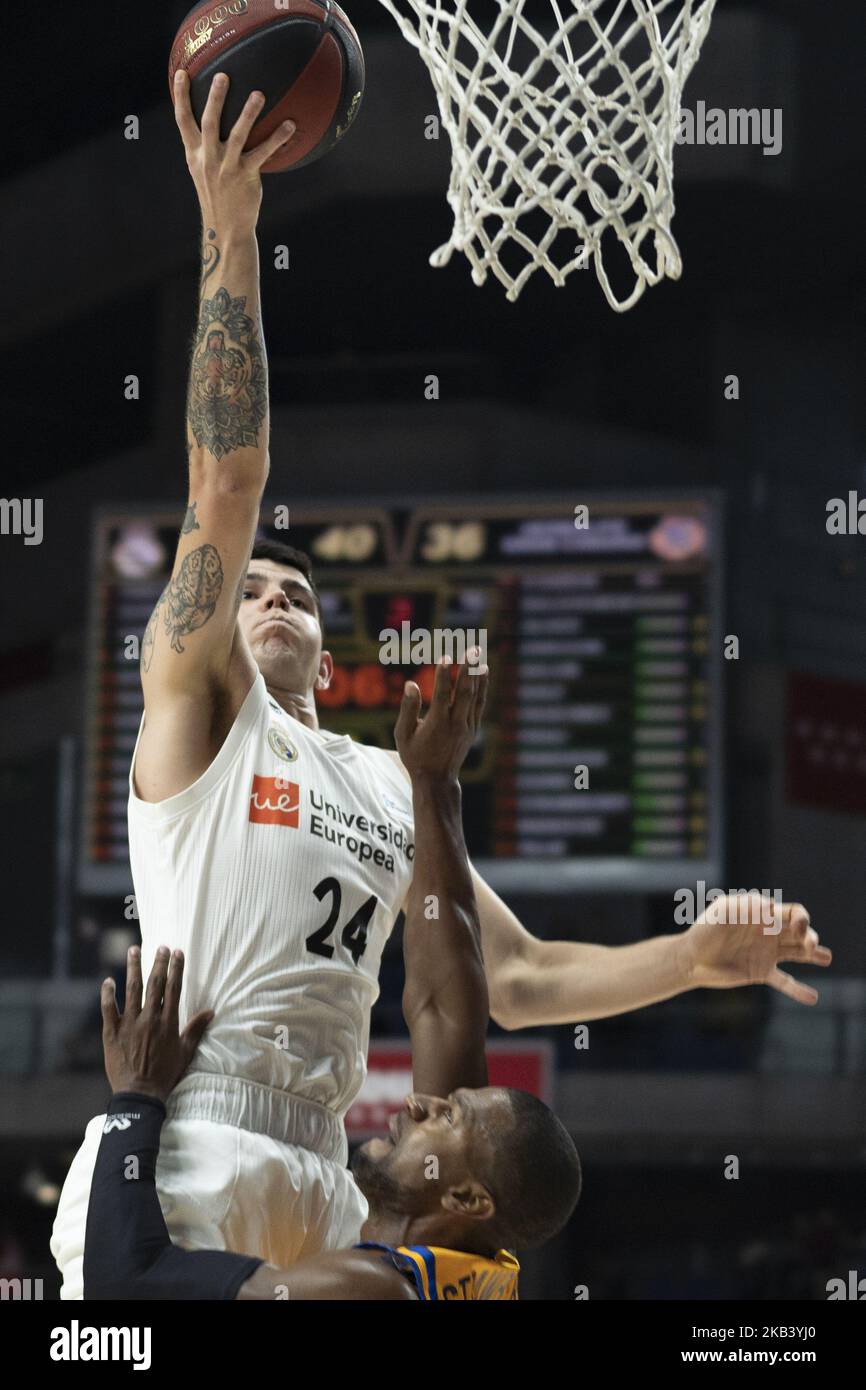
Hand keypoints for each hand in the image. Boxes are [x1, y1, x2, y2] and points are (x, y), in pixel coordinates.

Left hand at [101, 946, 212, 1102]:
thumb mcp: (185, 1052)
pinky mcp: (112, 1032)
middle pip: (154, 984)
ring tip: (133, 950)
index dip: (176, 969)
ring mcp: (129, 1024)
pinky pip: (108, 1009)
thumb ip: (196, 1029)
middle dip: (158, 963)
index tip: (177, 952)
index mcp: (168, 1022)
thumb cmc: (165, 1074)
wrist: (140, 1094)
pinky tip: (108, 980)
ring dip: (133, 968)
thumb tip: (210, 1011)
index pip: (173, 988)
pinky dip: (107, 994)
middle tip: (160, 946)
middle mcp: (149, 1019)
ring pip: (131, 990)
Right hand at [173, 70, 295, 234]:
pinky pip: (263, 153)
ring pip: (238, 135)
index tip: (181, 72)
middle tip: (223, 75)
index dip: (180, 96)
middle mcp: (208, 158)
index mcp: (195, 154)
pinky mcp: (246, 176)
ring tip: (258, 94)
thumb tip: (211, 123)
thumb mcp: (203, 171)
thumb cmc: (218, 195)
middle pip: (209, 122)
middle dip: (215, 99)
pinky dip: (277, 138)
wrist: (226, 228)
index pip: (183, 121)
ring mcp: (227, 167)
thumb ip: (205, 147)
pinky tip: (290, 125)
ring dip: (248, 114)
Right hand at [395, 657, 487, 782]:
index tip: (445, 657)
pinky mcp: (473, 729)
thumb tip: (411, 684)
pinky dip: (482, 687)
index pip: (442, 694)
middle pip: (465, 692)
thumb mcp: (403, 735)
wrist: (436, 779)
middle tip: (472, 649)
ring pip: (475, 696)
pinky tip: (483, 673)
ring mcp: (467, 726)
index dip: (443, 675)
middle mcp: (455, 724)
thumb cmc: (415, 756)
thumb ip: (407, 709)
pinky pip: (479, 704)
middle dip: (468, 669)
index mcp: (437, 724)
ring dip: (477, 674)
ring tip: (479, 654)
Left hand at [680, 895, 831, 1004]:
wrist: (690, 958)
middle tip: (810, 945)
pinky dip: (798, 989)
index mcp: (762, 915)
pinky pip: (784, 981)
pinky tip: (812, 998)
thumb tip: (770, 906)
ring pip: (797, 953)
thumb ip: (745, 907)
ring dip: (813, 954)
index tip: (798, 928)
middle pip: (799, 933)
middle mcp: (769, 933)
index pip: (791, 913)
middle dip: (810, 937)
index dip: (801, 918)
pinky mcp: (760, 972)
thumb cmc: (705, 930)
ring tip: (826, 957)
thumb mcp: (722, 912)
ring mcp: (766, 953)